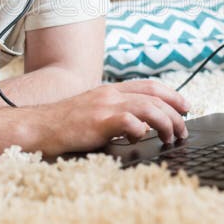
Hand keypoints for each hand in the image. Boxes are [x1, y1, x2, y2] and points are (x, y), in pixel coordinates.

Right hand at [33, 79, 189, 155]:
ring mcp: (105, 106)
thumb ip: (115, 114)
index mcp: (111, 90)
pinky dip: (141, 130)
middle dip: (175, 112)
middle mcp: (110, 94)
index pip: (149, 86)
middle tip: (183, 129)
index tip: (185, 107)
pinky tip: (141, 138)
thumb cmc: (64, 125)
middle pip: (154, 96)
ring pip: (148, 107)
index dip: (172, 95)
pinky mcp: (99, 121)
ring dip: (166, 123)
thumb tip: (140, 126)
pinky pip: (129, 121)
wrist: (38, 127)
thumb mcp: (93, 111)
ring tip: (171, 137)